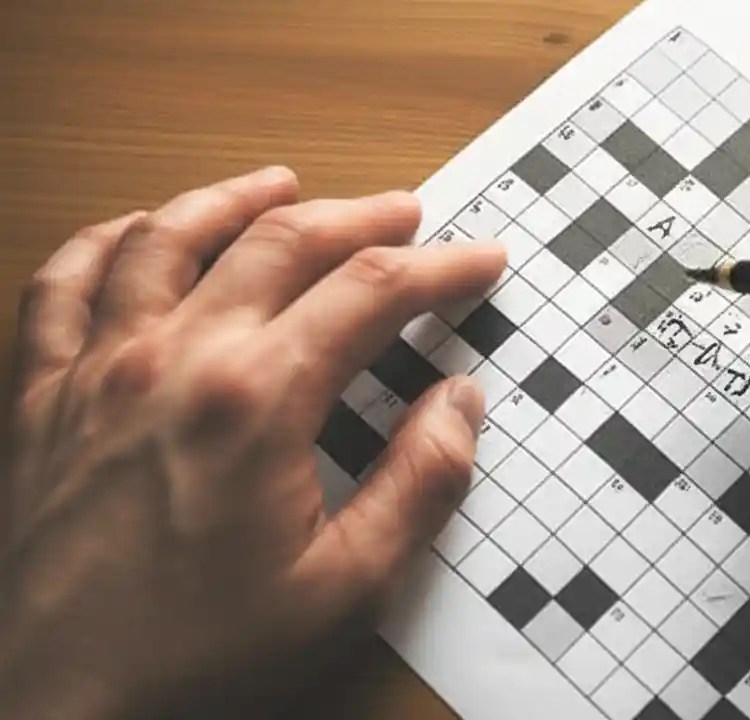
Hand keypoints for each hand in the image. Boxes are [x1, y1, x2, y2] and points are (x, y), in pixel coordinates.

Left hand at [0, 167, 505, 718]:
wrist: (59, 697)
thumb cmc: (200, 647)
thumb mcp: (345, 586)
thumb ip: (418, 484)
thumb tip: (460, 404)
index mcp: (256, 399)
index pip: (370, 292)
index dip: (439, 267)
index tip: (480, 260)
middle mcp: (173, 357)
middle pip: (279, 241)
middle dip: (358, 216)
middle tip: (407, 212)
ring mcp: (96, 366)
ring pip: (167, 237)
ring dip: (234, 199)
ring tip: (281, 183)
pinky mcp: (39, 392)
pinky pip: (62, 282)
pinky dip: (107, 241)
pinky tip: (139, 232)